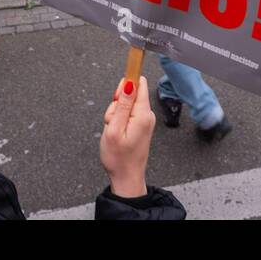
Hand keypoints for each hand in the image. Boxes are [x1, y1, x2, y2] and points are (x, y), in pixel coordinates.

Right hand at [101, 75, 154, 198]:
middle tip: (113, 121)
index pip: (139, 82)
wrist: (126, 177)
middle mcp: (147, 114)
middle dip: (116, 103)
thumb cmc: (119, 158)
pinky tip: (117, 132)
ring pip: (126, 103)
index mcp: (142, 114)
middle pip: (130, 93)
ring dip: (116, 113)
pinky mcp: (140, 124)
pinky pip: (127, 113)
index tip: (117, 95)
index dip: (125, 85)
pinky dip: (119, 120)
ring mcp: (144, 119)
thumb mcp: (114, 129)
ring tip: (114, 130)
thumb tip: (129, 82)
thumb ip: (122, 104)